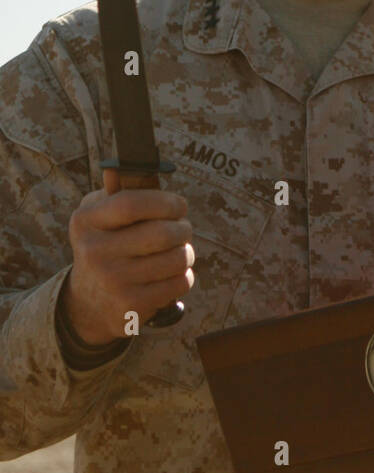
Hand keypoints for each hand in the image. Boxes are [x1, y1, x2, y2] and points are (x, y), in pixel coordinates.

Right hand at [61, 168, 193, 343]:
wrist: (89, 303)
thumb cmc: (105, 246)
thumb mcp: (99, 217)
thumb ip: (116, 192)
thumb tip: (117, 167)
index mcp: (87, 222)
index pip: (132, 203)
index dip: (165, 201)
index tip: (178, 205)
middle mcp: (95, 252)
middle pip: (161, 233)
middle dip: (183, 228)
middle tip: (183, 229)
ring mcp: (113, 281)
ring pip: (177, 259)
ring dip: (187, 252)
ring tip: (179, 251)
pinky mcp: (132, 305)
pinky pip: (179, 283)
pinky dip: (184, 275)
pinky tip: (172, 274)